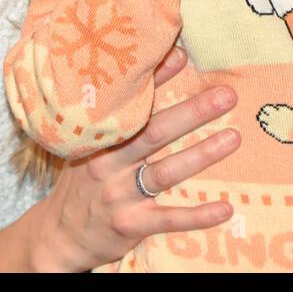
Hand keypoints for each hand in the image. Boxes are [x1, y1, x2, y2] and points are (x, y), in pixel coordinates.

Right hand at [32, 46, 239, 271]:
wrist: (58, 235)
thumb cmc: (83, 181)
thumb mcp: (90, 146)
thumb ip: (119, 121)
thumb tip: (148, 82)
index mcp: (100, 137)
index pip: (132, 103)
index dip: (158, 78)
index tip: (183, 55)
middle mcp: (108, 162)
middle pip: (155, 132)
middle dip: (193, 112)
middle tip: (226, 95)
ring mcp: (119, 194)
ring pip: (166, 171)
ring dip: (203, 154)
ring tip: (234, 138)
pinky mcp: (129, 224)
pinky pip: (168, 219)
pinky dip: (198, 216)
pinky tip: (225, 209)